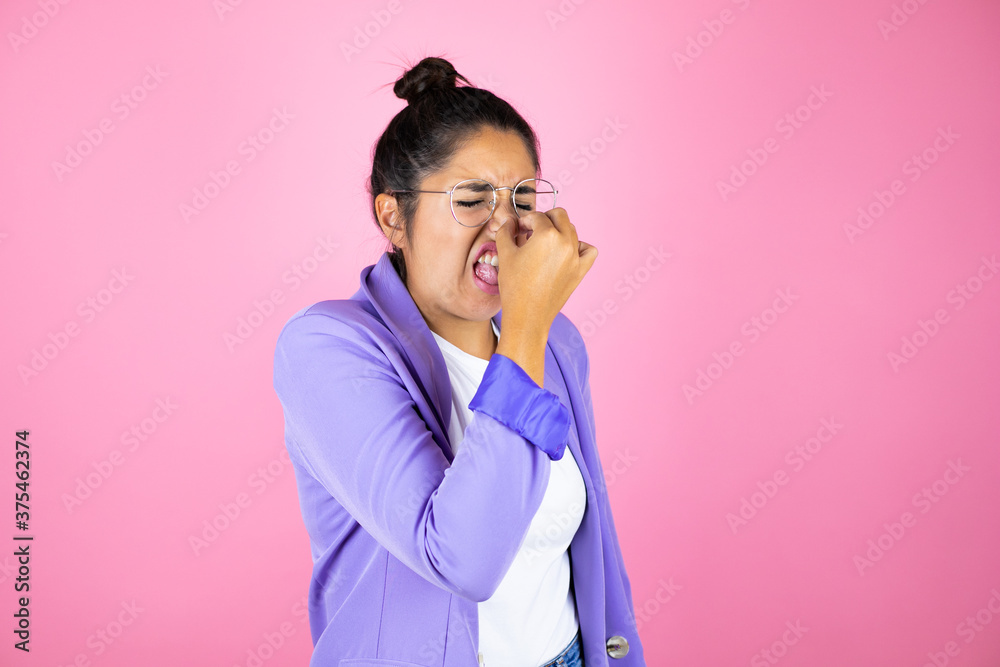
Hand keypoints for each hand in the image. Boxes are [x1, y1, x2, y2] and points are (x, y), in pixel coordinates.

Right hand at [493, 207, 596, 332]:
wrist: (527, 316)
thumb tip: (508, 223)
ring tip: (544, 243)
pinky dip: (580, 246)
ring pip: (572, 230)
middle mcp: (566, 242)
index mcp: (547, 235)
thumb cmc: (515, 287)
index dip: (525, 221)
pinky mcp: (581, 270)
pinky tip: (566, 252)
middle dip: (544, 219)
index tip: (518, 229)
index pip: (537, 217)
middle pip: (559, 215)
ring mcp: (576, 257)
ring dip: (558, 231)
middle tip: (532, 230)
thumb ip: (506, 232)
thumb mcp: (505, 255)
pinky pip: (588, 250)